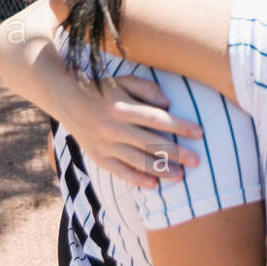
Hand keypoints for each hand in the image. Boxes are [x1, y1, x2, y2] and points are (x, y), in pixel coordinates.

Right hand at [63, 74, 203, 188]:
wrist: (67, 99)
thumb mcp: (124, 81)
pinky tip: (153, 184)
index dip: (179, 126)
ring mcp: (105, 145)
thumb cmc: (103, 89)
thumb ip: (147, 89)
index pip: (156, 119)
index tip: (199, 132)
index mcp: (122, 107)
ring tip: (180, 175)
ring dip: (160, 170)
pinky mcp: (98, 156)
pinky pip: (119, 171)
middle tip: (197, 161)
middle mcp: (113, 128)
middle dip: (176, 153)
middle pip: (150, 143)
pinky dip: (136, 179)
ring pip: (137, 161)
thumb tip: (168, 104)